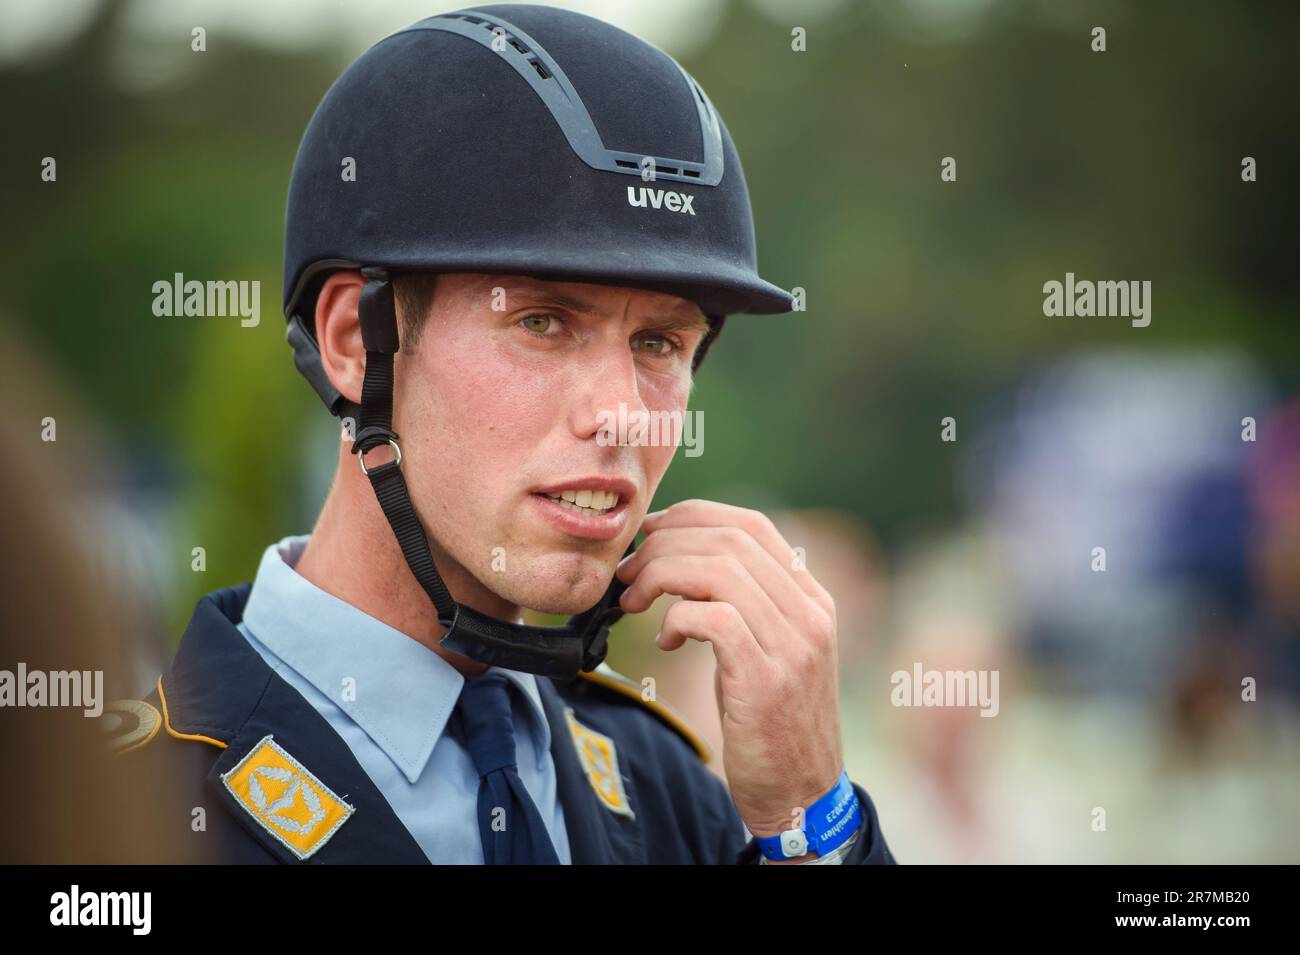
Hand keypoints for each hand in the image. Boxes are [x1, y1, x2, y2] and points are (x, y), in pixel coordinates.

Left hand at [615, 499, 844, 851]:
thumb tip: (678, 561)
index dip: (692, 517)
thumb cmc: (770, 722)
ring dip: (660, 576)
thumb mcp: (766, 650)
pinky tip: (667, 641)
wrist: (801, 794)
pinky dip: (676, 618)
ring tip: (636, 602)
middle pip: (729, 540)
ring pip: (718, 571)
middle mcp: (809, 613)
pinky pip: (713, 618)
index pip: (751, 525)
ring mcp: (793, 645)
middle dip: (664, 545)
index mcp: (811, 598)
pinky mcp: (767, 678)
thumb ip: (741, 604)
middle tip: (629, 573)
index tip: (650, 535)